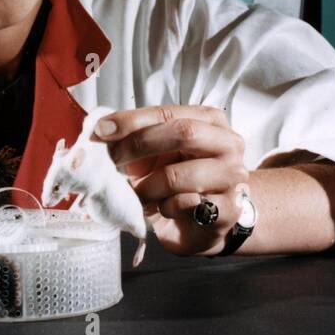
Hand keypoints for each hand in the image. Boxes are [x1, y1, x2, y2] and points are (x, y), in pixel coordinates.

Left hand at [95, 105, 249, 256]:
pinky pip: (186, 206)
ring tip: (137, 194)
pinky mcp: (230, 210)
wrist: (210, 222)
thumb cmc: (182, 181)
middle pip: (183, 133)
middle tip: (114, 161)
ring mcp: (233, 177)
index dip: (131, 120)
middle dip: (139, 145)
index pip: (167, 112)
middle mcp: (227, 144)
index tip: (101, 130)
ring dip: (147, 187)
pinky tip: (162, 208)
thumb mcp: (160, 154)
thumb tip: (101, 129)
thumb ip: (138, 137)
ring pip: (178, 175)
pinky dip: (165, 208)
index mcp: (210, 121)